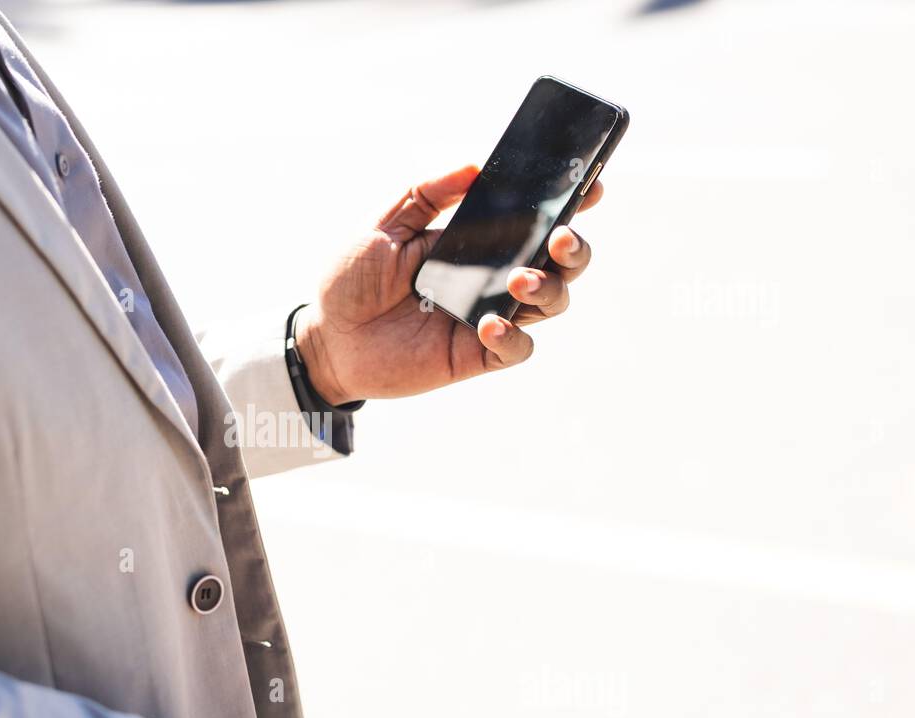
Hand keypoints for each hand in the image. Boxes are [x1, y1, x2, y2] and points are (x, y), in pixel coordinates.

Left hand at [297, 166, 602, 406]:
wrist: (325, 338)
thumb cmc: (350, 279)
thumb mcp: (382, 224)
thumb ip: (425, 192)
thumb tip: (473, 165)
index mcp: (477, 239)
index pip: (534, 218)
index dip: (568, 203)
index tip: (590, 185)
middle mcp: (492, 275)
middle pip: (559, 261)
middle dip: (574, 247)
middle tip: (560, 237)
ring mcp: (488, 314)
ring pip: (550, 302)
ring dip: (547, 287)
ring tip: (519, 279)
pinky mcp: (475, 354)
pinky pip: (516, 348)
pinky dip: (513, 336)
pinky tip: (490, 325)